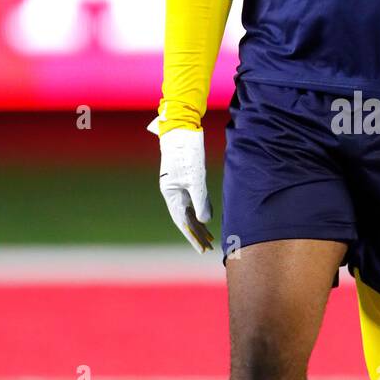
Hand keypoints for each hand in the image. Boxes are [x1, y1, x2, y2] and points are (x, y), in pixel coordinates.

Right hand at [147, 119, 213, 252]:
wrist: (181, 131)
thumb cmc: (187, 153)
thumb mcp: (195, 178)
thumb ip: (200, 200)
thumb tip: (204, 221)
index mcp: (171, 194)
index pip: (182, 221)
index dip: (192, 237)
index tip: (202, 249)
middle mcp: (173, 193)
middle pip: (185, 219)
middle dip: (196, 234)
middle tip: (208, 249)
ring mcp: (178, 187)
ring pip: (188, 211)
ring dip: (198, 226)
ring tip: (209, 239)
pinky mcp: (185, 181)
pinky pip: (192, 201)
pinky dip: (200, 211)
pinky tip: (206, 220)